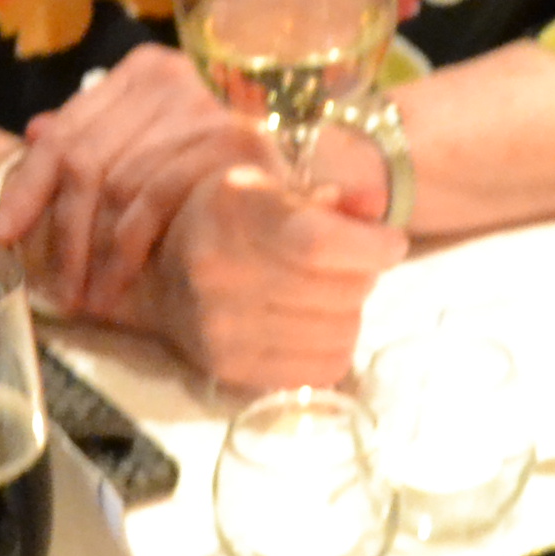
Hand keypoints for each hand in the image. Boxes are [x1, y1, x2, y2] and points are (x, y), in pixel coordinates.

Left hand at [0, 49, 274, 325]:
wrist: (328, 163)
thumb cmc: (234, 170)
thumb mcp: (156, 144)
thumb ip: (102, 136)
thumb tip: (34, 132)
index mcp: (146, 72)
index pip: (67, 130)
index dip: (26, 187)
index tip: (1, 237)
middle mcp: (174, 78)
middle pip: (85, 158)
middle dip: (60, 232)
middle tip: (53, 286)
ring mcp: (207, 106)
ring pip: (117, 182)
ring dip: (92, 250)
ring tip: (85, 295)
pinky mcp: (237, 141)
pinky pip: (158, 195)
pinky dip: (128, 245)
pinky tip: (118, 280)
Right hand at [144, 163, 407, 392]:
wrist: (162, 272)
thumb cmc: (236, 219)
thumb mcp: (279, 186)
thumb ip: (335, 194)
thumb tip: (376, 203)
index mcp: (234, 209)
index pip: (317, 242)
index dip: (369, 246)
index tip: (391, 244)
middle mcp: (218, 269)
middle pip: (340, 289)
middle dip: (364, 274)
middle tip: (350, 265)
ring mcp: (220, 326)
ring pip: (340, 332)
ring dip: (351, 312)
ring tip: (328, 293)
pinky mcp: (231, 369)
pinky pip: (324, 369)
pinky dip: (335, 347)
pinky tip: (315, 323)